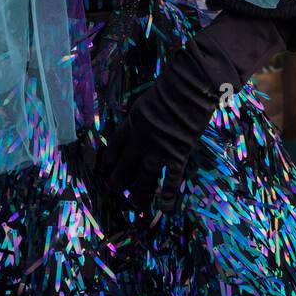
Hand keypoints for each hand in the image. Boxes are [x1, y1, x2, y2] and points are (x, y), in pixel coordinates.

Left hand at [100, 12, 281, 212]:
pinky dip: (167, 196)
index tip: (105, 168)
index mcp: (132, 122)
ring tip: (135, 206)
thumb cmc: (172, 86)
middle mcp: (141, 139)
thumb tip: (144, 123)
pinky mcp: (177, 154)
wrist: (190, 87)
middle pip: (125, 165)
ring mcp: (159, 148)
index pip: (115, 144)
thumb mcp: (149, 98)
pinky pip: (170, 180)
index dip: (110, 158)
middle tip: (114, 191)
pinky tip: (164, 209)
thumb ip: (144, 115)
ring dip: (139, 194)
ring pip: (144, 177)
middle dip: (119, 180)